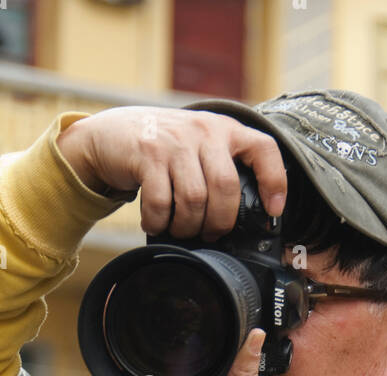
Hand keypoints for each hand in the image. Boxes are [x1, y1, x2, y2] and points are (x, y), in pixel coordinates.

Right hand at [56, 107, 285, 239]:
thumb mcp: (198, 147)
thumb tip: (240, 220)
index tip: (273, 211)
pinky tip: (155, 224)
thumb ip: (219, 168)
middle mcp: (203, 131)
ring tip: (179, 230)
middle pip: (226, 187)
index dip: (274, 181)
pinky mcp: (147, 154)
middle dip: (219, 222)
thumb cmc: (162, 150)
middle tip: (208, 234)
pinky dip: (159, 223)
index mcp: (224, 130)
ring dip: (187, 226)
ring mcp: (175, 141)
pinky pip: (161, 203)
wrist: (112, 134)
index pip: (263, 148)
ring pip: (194, 199)